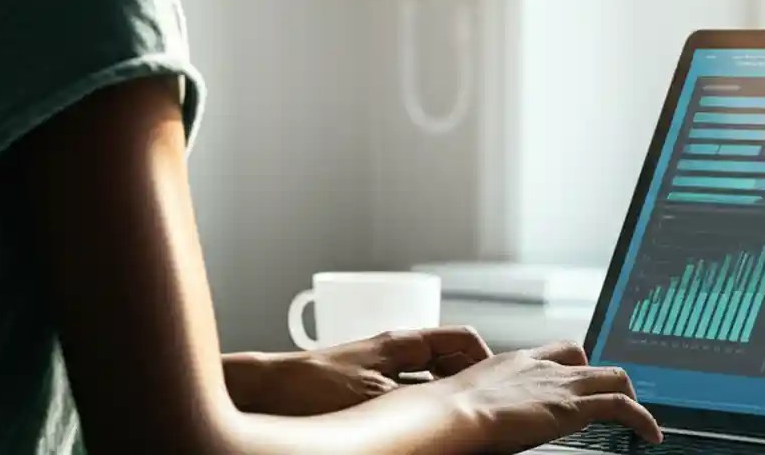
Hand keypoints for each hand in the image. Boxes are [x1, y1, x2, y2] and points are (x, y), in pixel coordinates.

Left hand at [227, 326, 493, 415]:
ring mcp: (379, 365)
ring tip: (454, 418)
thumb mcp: (379, 398)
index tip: (495, 386)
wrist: (269, 389)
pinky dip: (421, 403)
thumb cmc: (314, 388)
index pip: (463, 339)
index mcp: (403, 342)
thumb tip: (454, 405)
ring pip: (429, 375)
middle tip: (481, 407)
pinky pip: (408, 390)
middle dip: (469, 379)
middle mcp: (394, 349)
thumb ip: (421, 398)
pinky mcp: (365, 383)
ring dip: (446, 393)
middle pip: (450, 357)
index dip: (485, 360)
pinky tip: (417, 424)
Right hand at [430, 340, 662, 453]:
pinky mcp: (574, 405)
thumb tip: (473, 422)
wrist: (457, 413)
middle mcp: (542, 365)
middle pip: (584, 357)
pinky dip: (642, 418)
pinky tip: (650, 434)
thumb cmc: (452, 413)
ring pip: (612, 376)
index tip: (576, 381)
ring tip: (636, 418)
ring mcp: (560, 382)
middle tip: (607, 398)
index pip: (554, 352)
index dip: (572, 365)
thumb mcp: (470, 401)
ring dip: (627, 395)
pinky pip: (621, 405)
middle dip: (599, 376)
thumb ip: (484, 404)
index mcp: (515, 362)